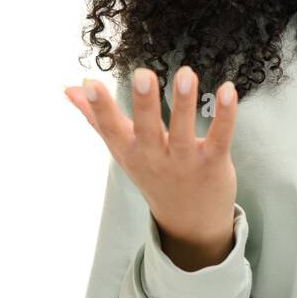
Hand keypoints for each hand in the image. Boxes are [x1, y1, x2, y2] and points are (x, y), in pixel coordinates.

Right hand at [65, 66, 239, 265]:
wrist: (189, 224)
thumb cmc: (153, 175)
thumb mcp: (123, 151)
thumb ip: (97, 119)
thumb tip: (69, 88)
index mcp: (129, 152)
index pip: (110, 128)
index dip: (99, 107)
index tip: (90, 84)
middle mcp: (154, 158)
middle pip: (146, 129)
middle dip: (144, 103)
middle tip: (142, 74)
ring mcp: (184, 162)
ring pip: (184, 131)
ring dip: (184, 103)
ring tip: (186, 73)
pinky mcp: (213, 163)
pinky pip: (220, 137)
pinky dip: (225, 114)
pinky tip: (227, 89)